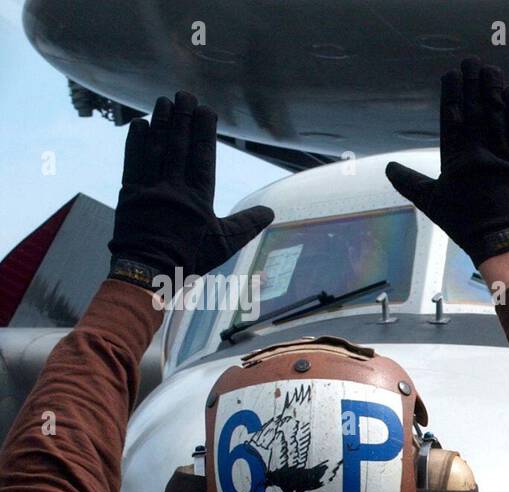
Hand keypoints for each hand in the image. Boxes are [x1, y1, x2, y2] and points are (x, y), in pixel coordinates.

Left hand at [108, 91, 273, 288]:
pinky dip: (134, 142)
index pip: (202, 157)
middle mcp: (173, 188)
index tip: (205, 109)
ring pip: (155, 149)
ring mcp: (149, 188)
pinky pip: (132, 162)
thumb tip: (270, 212)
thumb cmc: (190, 258)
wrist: (148, 270)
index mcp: (198, 198)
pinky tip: (138, 124)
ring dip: (159, 122)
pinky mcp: (130, 193)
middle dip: (181, 118)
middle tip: (183, 94)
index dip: (203, 131)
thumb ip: (247, 224)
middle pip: (178, 146)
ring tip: (163, 101)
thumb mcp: (224, 243)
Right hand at [385, 58, 508, 267]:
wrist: (498, 241)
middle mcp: (477, 152)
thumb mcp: (431, 202)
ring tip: (491, 69)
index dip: (452, 95)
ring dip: (493, 90)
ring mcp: (501, 156)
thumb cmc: (463, 223)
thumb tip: (389, 168)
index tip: (452, 74)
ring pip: (496, 116)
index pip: (452, 119)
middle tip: (472, 60)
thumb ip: (409, 182)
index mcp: (455, 159)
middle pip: (475, 111)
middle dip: (473, 84)